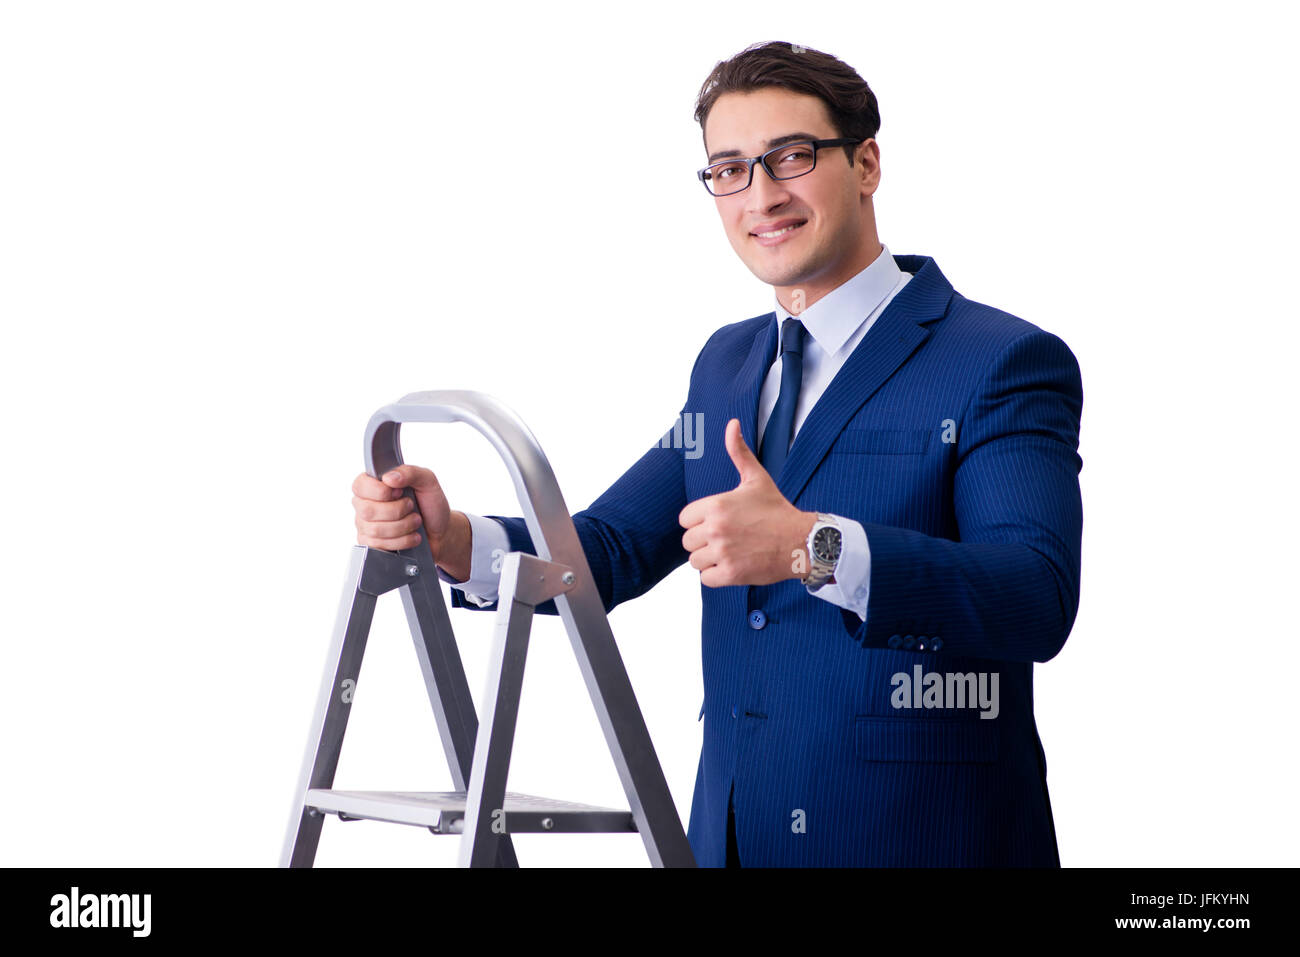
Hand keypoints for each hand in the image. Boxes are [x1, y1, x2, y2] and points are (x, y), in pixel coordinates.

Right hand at [351, 465, 451, 559]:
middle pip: (367, 510)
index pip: (360, 485)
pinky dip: (402, 541)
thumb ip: (410, 472)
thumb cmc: (431, 504)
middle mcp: (365, 504)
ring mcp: (365, 525)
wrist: (440, 531)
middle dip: (397, 511)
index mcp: (374, 484)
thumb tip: (388, 478)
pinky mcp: (371, 544)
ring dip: (403, 526)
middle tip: (412, 507)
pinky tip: (412, 536)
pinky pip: (379, 546)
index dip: (380, 491)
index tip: (400, 492)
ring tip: (416, 522)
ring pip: (375, 530)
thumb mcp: (427, 481)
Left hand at [679, 418, 816, 586]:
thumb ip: (738, 452)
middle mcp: (716, 528)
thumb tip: (732, 424)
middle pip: (687, 541)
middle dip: (703, 542)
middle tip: (726, 539)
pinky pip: (706, 578)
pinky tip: (733, 565)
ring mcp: (723, 552)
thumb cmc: (776, 509)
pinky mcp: (731, 573)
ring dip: (709, 559)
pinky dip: (716, 575)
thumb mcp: (756, 478)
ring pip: (695, 561)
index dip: (698, 522)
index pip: (684, 519)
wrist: (801, 541)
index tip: (717, 522)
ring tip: (730, 552)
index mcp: (716, 505)